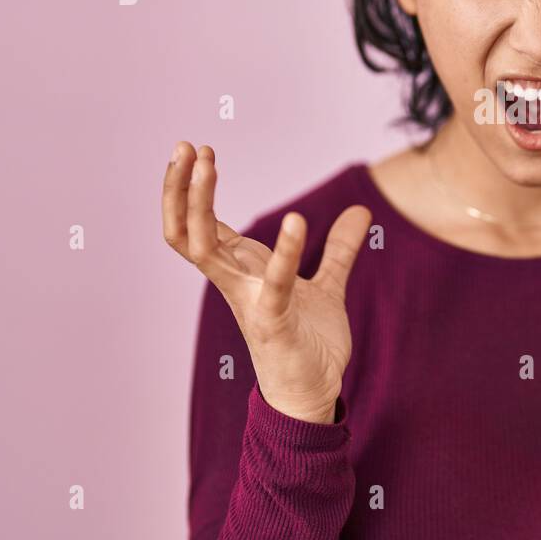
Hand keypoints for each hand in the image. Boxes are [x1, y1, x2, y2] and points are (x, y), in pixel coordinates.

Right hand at [162, 142, 371, 422]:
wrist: (315, 393)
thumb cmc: (309, 343)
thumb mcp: (327, 286)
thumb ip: (339, 249)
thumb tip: (360, 211)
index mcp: (241, 272)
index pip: (199, 225)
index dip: (191, 188)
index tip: (196, 149)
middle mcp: (235, 283)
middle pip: (186, 230)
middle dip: (180, 188)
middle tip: (187, 146)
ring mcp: (249, 301)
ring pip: (203, 249)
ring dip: (200, 204)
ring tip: (207, 164)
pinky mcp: (274, 321)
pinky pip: (273, 283)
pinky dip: (284, 251)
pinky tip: (296, 220)